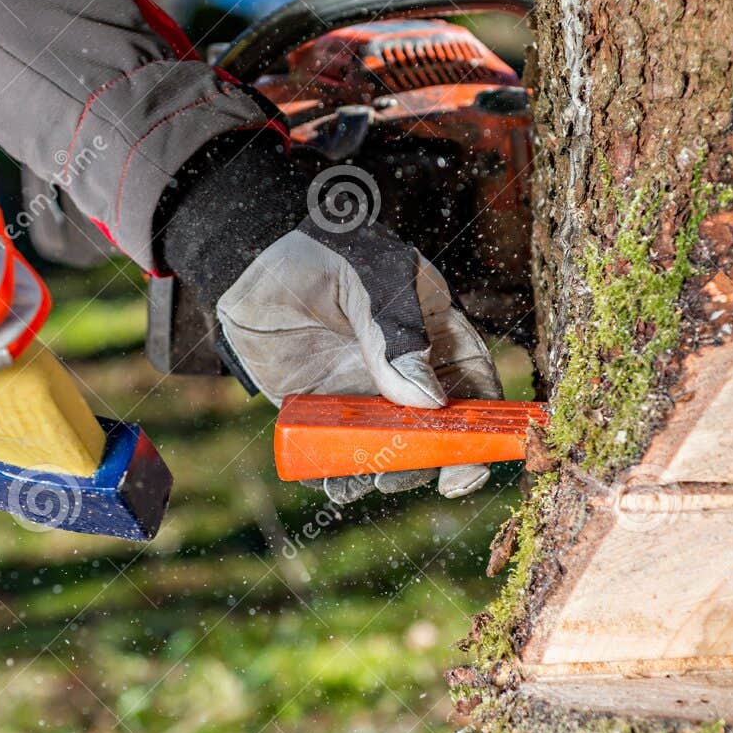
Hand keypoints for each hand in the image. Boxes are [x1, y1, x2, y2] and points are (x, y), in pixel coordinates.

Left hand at [160, 134, 502, 502]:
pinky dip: (335, 470)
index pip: (474, 385)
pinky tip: (329, 480)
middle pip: (436, 429)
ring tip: (364, 481)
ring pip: (388, 446)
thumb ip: (397, 340)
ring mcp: (364, 390)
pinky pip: (336, 448)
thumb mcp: (371, 284)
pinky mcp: (321, 406)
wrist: (250, 255)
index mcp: (435, 331)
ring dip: (383, 472)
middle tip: (405, 479)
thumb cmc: (323, 252)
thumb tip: (431, 404)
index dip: (482, 427)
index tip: (471, 466)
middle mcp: (405, 369)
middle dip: (428, 462)